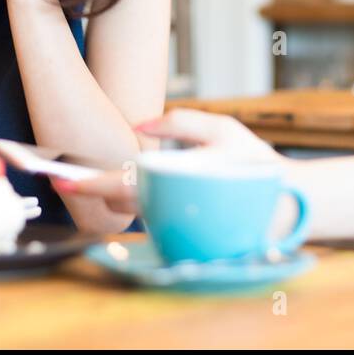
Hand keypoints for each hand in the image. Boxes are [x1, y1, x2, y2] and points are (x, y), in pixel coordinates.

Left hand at [52, 109, 286, 215]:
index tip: (63, 178)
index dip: (91, 183)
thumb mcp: (223, 130)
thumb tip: (140, 125)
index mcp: (181, 184)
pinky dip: (137, 203)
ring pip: (134, 211)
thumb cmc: (256, 165)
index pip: (125, 185)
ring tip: (99, 175)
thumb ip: (179, 123)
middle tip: (63, 175)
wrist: (290, 206)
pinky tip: (133, 189)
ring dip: (115, 195)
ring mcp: (180, 224)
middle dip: (93, 189)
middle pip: (120, 202)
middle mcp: (176, 209)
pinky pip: (153, 217)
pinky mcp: (185, 232)